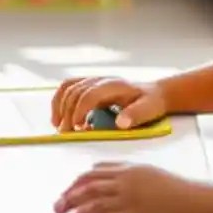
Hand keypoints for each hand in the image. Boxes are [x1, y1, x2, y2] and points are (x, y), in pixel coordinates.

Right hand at [51, 77, 166, 131]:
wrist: (154, 92)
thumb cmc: (151, 102)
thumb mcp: (149, 109)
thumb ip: (135, 115)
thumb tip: (120, 123)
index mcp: (114, 85)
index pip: (90, 94)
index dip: (80, 110)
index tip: (77, 128)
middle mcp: (101, 80)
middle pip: (75, 91)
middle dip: (67, 112)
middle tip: (67, 133)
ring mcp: (93, 80)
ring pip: (68, 87)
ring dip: (59, 106)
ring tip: (58, 125)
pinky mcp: (89, 84)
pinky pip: (68, 87)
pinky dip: (59, 101)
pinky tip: (59, 116)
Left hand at [54, 162, 208, 212]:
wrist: (193, 201)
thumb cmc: (176, 190)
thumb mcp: (149, 174)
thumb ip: (128, 174)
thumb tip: (107, 178)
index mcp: (129, 168)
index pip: (96, 171)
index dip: (79, 180)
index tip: (70, 188)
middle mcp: (126, 179)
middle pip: (90, 183)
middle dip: (70, 192)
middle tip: (59, 202)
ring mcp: (129, 195)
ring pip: (93, 197)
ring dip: (74, 204)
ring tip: (63, 211)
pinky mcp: (134, 212)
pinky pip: (105, 212)